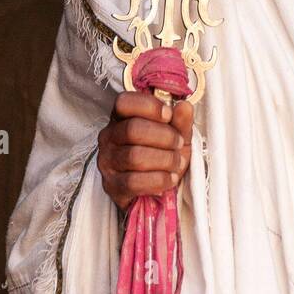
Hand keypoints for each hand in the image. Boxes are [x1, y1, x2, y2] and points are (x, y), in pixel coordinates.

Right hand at [98, 92, 192, 211]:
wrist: (154, 190)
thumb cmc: (162, 155)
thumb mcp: (176, 135)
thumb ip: (180, 121)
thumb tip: (185, 106)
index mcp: (121, 118)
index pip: (124, 102)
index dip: (149, 107)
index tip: (169, 115)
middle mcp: (109, 137)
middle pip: (133, 129)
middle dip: (164, 136)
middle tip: (178, 144)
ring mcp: (108, 162)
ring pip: (135, 156)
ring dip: (165, 160)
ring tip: (176, 163)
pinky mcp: (112, 186)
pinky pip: (135, 182)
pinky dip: (159, 180)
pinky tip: (170, 178)